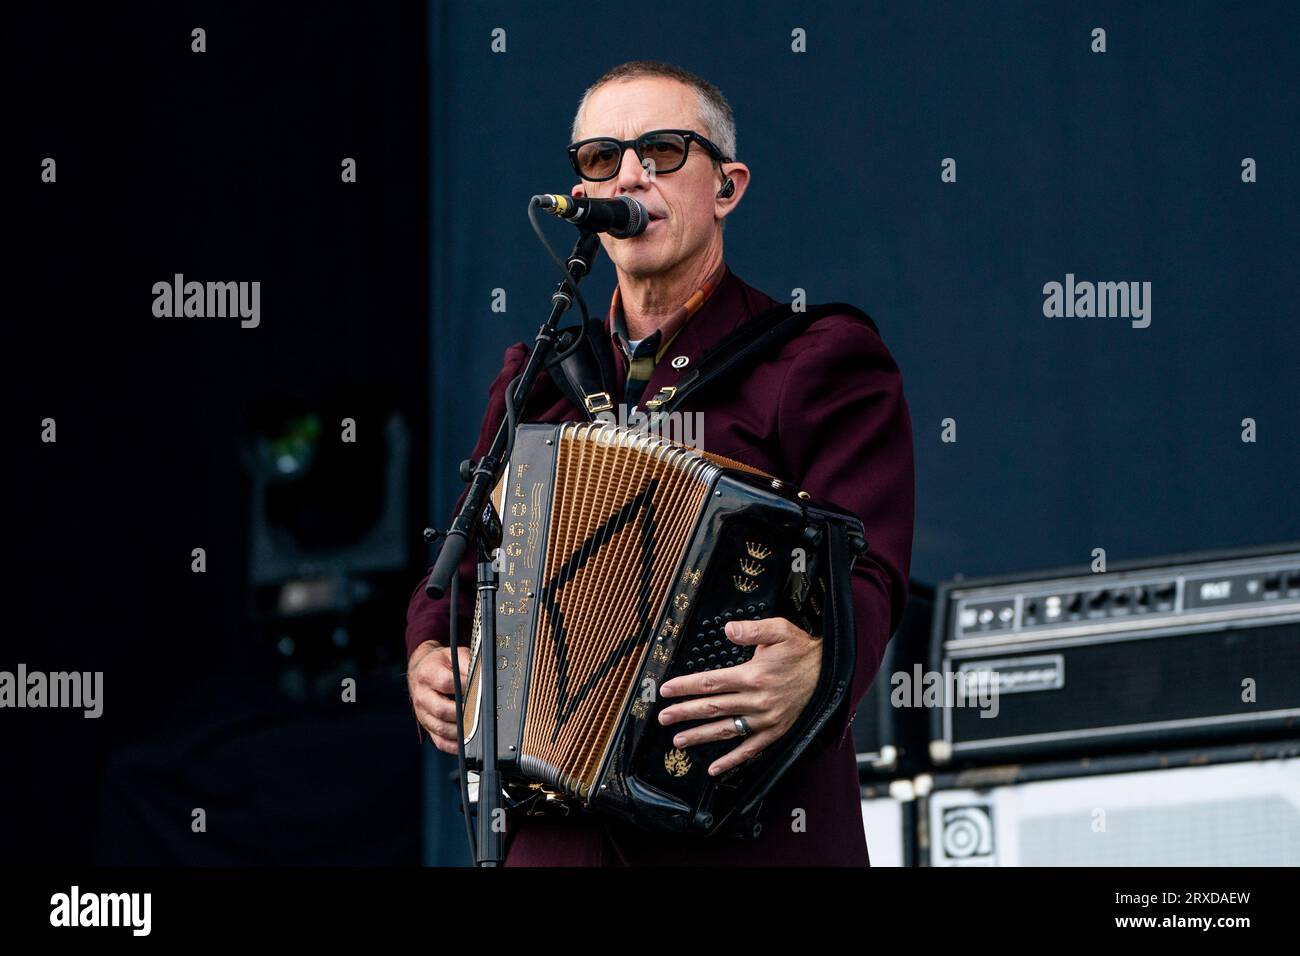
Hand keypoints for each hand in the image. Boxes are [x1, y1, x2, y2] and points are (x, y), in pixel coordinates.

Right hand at [407, 640, 471, 755]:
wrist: (421, 668)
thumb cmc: (440, 663)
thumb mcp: (455, 655)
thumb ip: (469, 664)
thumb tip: (483, 677)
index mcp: (427, 674)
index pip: (446, 683)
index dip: (464, 687)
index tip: (479, 690)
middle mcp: (422, 695)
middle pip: (442, 709)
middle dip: (464, 713)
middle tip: (480, 713)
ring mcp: (422, 713)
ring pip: (441, 728)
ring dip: (461, 731)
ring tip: (477, 728)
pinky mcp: (426, 726)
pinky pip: (439, 741)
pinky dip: (454, 745)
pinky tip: (467, 742)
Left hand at [656, 617, 821, 776]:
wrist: (831, 672)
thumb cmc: (802, 650)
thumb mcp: (779, 630)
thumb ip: (752, 630)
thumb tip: (728, 629)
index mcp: (753, 676)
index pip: (710, 683)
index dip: (685, 686)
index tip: (666, 690)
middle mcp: (757, 701)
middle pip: (712, 708)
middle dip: (684, 712)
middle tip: (663, 717)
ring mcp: (766, 720)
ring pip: (726, 730)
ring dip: (700, 736)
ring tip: (678, 740)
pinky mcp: (776, 732)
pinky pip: (750, 749)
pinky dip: (732, 761)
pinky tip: (714, 768)